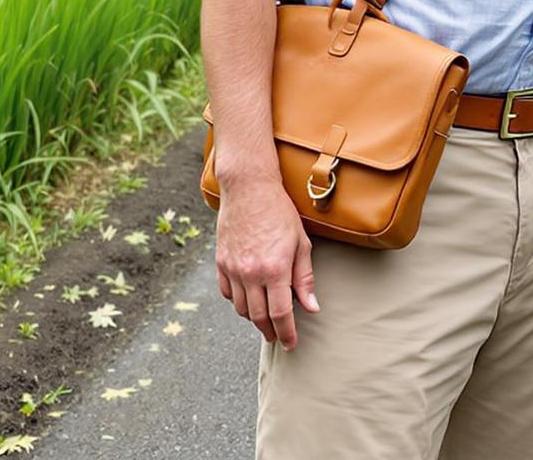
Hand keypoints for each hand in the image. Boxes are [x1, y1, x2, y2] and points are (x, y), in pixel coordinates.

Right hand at [214, 174, 317, 347]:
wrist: (249, 188)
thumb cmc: (280, 213)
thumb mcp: (301, 243)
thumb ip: (304, 278)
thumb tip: (311, 307)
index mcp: (274, 269)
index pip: (280, 314)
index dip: (286, 333)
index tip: (291, 344)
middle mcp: (250, 273)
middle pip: (258, 317)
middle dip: (270, 332)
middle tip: (278, 337)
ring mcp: (232, 268)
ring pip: (241, 308)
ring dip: (254, 318)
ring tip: (266, 318)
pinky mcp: (220, 262)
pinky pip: (227, 293)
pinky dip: (238, 302)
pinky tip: (249, 299)